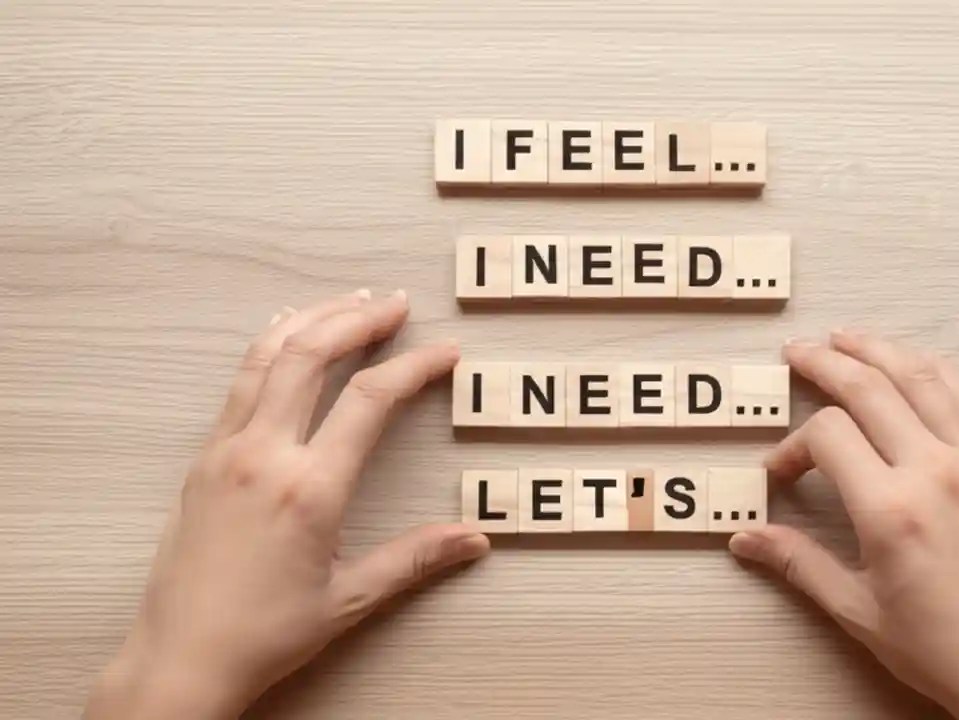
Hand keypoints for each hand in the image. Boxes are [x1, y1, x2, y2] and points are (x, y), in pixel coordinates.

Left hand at [85, 290, 487, 719]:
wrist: (181, 657)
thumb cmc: (264, 634)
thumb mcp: (350, 598)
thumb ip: (416, 558)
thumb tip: (475, 538)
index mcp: (309, 489)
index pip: (370, 401)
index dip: (414, 367)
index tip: (444, 352)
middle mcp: (264, 456)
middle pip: (313, 356)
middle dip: (359, 320)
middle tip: (397, 305)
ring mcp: (226, 451)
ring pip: (267, 357)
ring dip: (312, 319)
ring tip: (349, 302)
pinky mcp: (203, 459)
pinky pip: (239, 382)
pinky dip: (270, 346)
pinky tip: (287, 336)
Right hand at [729, 331, 958, 719]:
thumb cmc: (948, 651)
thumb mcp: (859, 610)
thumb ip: (799, 564)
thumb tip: (747, 539)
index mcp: (893, 510)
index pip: (827, 437)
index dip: (792, 448)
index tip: (781, 474)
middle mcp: (935, 472)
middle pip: (870, 387)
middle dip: (825, 363)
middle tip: (796, 352)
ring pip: (921, 377)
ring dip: (879, 349)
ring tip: (846, 336)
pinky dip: (933, 369)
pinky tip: (913, 363)